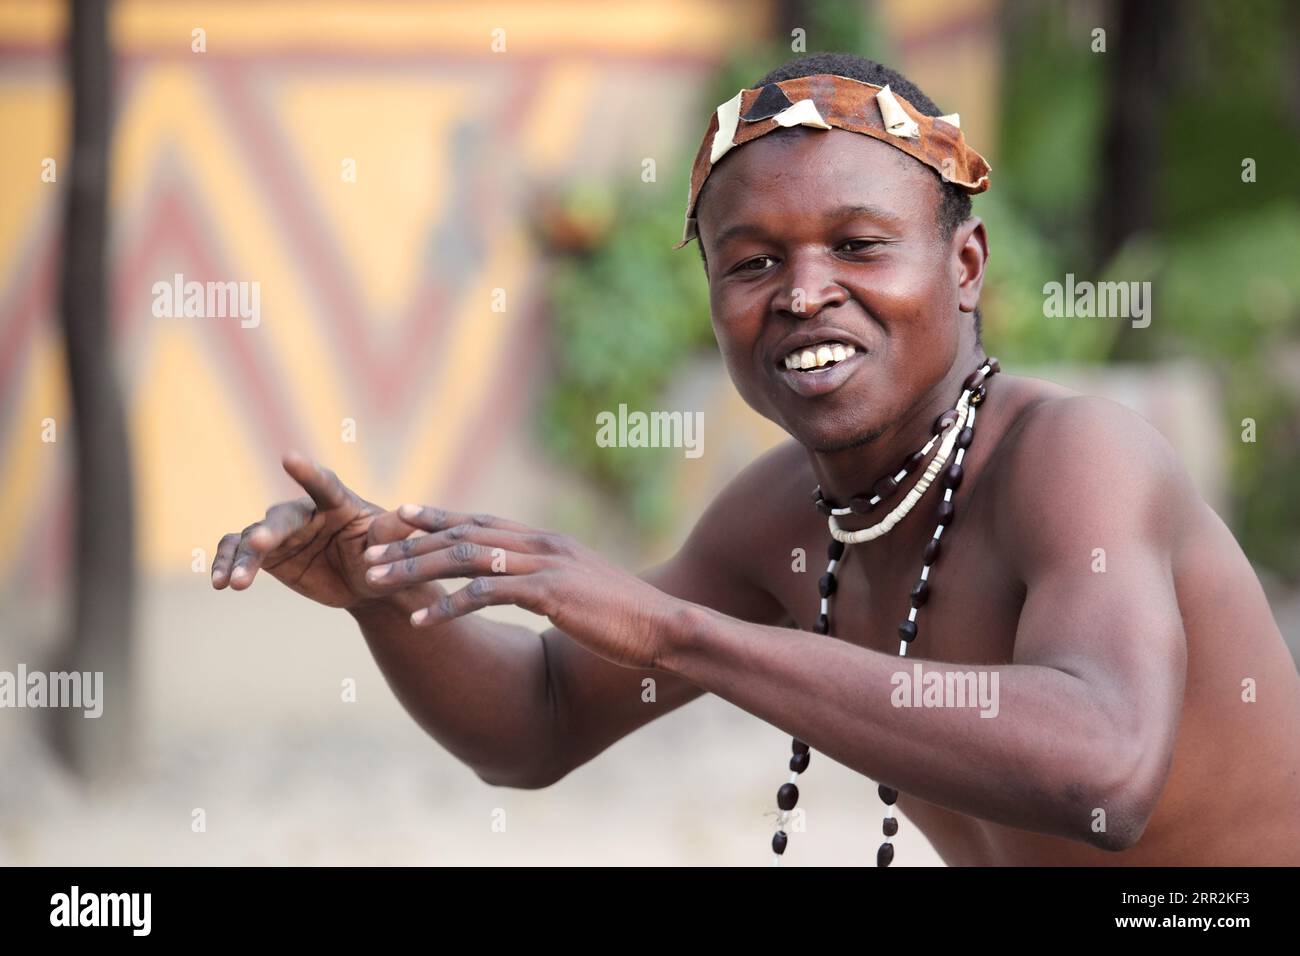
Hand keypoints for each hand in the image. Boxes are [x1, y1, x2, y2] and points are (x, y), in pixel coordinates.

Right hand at [211, 451, 421, 610]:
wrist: (364, 583)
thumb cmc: (383, 558)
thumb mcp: (391, 550)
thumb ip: (392, 533)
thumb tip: (409, 517)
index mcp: (338, 504)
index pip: (324, 485)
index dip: (308, 473)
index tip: (289, 456)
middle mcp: (305, 512)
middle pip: (283, 516)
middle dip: (271, 531)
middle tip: (260, 545)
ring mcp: (282, 531)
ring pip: (253, 537)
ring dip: (242, 558)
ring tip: (235, 583)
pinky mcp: (265, 552)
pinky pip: (237, 553)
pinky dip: (226, 564)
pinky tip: (220, 583)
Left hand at [361, 505, 687, 668]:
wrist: (665, 626)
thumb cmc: (625, 616)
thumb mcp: (582, 589)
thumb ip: (551, 581)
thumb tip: (530, 590)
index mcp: (548, 542)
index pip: (482, 520)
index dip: (439, 516)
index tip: (400, 514)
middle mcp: (542, 545)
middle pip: (463, 534)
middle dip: (411, 542)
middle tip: (370, 551)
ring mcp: (545, 567)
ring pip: (465, 559)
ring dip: (416, 569)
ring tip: (377, 582)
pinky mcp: (550, 594)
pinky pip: (486, 594)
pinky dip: (448, 605)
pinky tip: (420, 619)